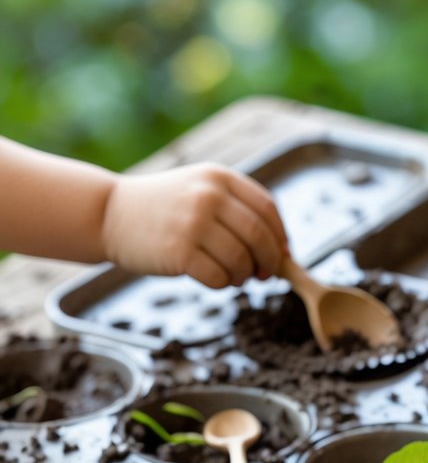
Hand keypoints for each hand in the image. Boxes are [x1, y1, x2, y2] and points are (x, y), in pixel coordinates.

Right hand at [102, 163, 287, 287]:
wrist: (109, 214)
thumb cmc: (162, 208)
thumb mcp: (200, 189)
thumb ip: (237, 210)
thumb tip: (281, 251)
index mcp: (219, 178)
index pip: (268, 208)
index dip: (281, 236)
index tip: (282, 254)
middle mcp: (208, 196)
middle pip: (259, 236)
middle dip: (269, 260)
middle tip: (265, 274)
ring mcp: (192, 223)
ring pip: (241, 259)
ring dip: (245, 275)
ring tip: (235, 277)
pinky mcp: (178, 251)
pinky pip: (218, 276)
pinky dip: (224, 284)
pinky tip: (216, 280)